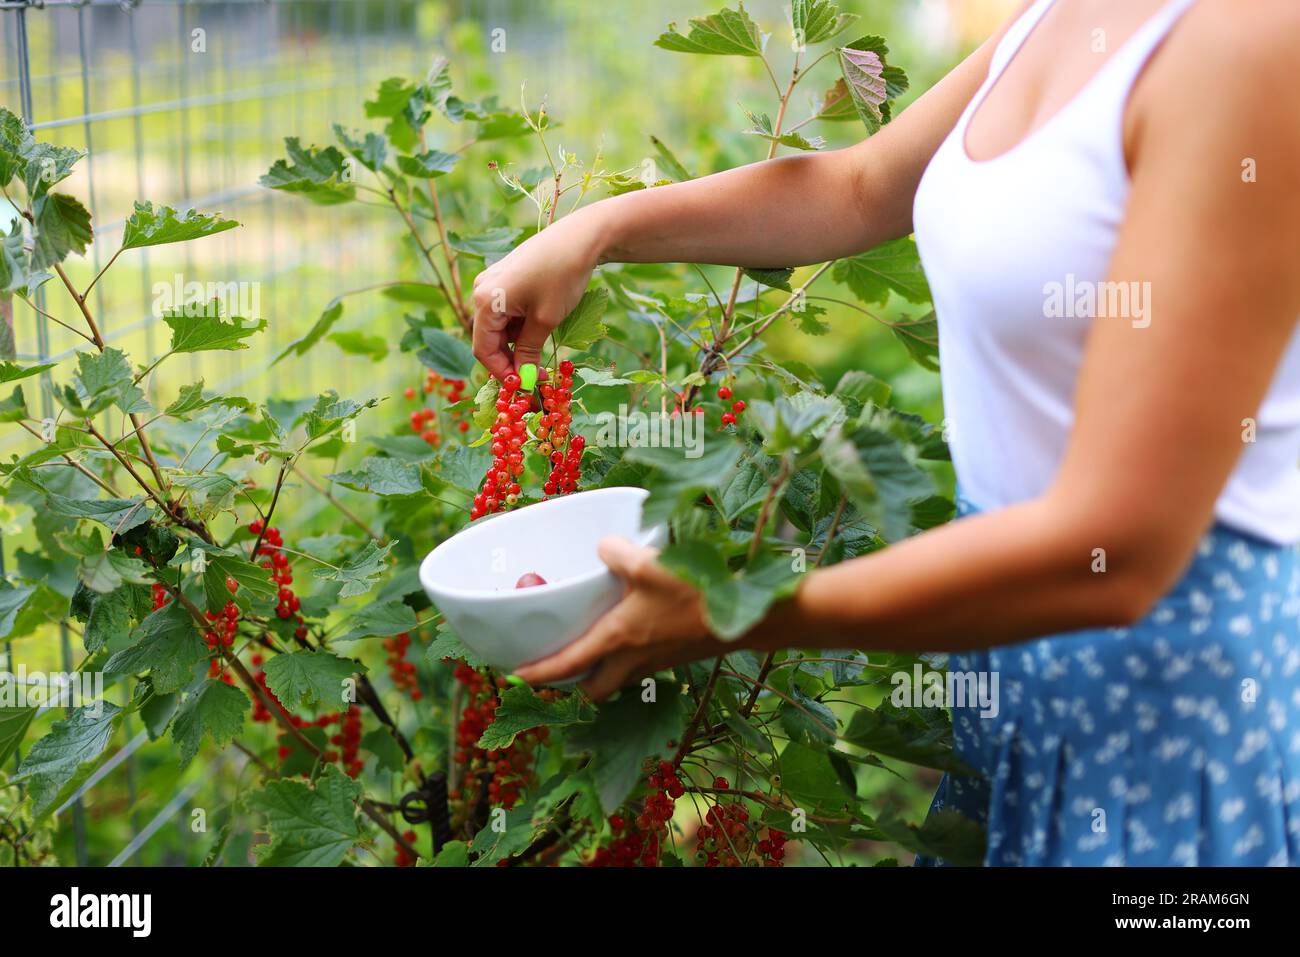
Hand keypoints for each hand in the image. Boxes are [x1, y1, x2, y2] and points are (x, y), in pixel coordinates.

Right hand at [470, 207, 607, 381]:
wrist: (579, 238)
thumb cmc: (562, 277)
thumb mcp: (546, 320)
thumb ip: (529, 351)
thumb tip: (522, 378)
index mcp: (485, 300)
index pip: (483, 349)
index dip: (502, 372)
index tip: (524, 385)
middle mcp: (481, 290)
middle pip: (488, 338)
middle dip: (509, 359)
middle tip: (535, 374)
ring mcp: (492, 282)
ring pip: (498, 326)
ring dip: (516, 343)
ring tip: (542, 348)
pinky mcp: (505, 277)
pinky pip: (505, 311)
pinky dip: (519, 325)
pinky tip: (540, 326)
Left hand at [512, 536, 723, 699]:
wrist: (750, 617)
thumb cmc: (696, 595)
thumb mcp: (649, 563)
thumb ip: (617, 552)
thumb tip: (603, 547)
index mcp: (618, 640)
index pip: (568, 665)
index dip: (539, 673)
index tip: (516, 676)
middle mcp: (635, 660)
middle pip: (594, 687)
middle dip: (575, 682)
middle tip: (562, 663)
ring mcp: (660, 662)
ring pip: (620, 678)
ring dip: (604, 669)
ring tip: (595, 645)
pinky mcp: (679, 656)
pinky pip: (644, 664)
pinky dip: (632, 655)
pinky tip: (638, 627)